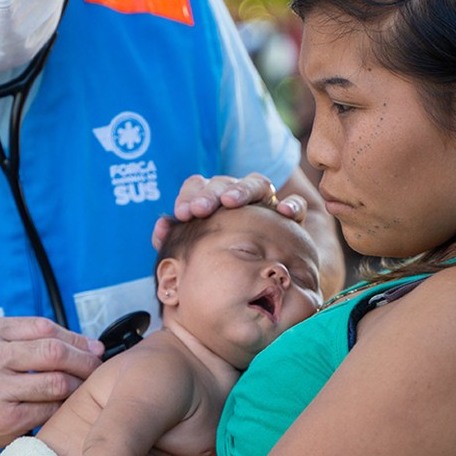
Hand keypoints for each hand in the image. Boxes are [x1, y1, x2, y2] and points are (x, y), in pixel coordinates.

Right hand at [0, 317, 104, 455]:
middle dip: (84, 359)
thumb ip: (21, 337)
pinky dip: (63, 406)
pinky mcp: (4, 420)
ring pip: (56, 382)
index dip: (75, 337)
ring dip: (78, 384)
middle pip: (54, 352)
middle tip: (96, 365)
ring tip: (84, 385)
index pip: (44, 328)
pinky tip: (67, 404)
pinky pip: (49, 409)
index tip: (91, 346)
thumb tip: (80, 341)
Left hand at [152, 173, 307, 248]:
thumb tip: (159, 229)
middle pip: (226, 183)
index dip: (190, 195)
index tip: (183, 213)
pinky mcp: (292, 217)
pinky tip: (285, 212)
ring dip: (243, 190)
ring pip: (257, 184)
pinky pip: (296, 206)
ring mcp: (266, 204)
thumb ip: (178, 237)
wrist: (268, 272)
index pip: (200, 186)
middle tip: (199, 210)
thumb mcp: (201, 248)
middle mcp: (239, 196)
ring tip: (231, 202)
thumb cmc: (225, 257)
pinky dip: (292, 205)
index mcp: (214, 200)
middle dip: (211, 193)